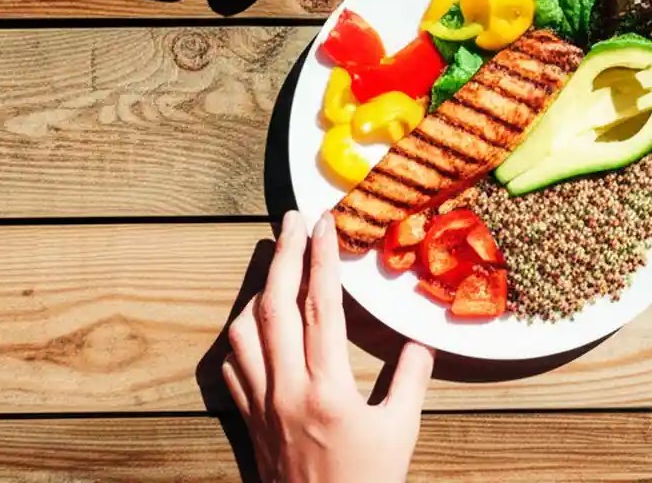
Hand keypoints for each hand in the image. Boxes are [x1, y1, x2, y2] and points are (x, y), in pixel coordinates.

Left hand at [224, 211, 435, 482]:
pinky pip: (231, 367)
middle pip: (274, 307)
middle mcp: (286, 391)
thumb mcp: (400, 432)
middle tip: (291, 219)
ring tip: (274, 263)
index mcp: (328, 390)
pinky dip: (240, 336)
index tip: (324, 224)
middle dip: (282, 255)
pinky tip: (254, 323)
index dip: (322, 259)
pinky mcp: (247, 421)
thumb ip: (411, 380)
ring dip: (257, 291)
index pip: (321, 308)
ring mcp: (260, 406)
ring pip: (243, 333)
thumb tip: (420, 341)